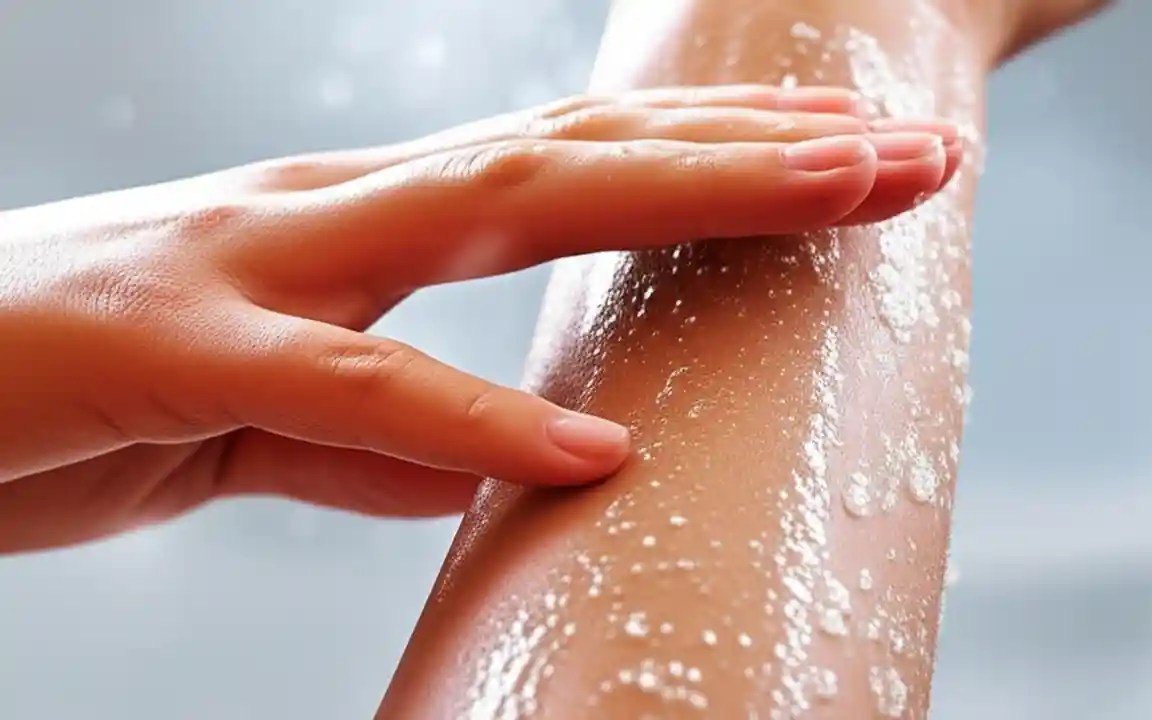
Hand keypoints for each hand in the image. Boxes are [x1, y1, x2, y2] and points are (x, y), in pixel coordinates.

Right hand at [0, 84, 959, 551]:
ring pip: (497, 207)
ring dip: (678, 198)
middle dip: (752, 146)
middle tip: (909, 150)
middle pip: (578, 152)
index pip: (571, 160)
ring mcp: (261, 264)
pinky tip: (594, 443)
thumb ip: (375, 435)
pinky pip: (350, 392)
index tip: (845, 153)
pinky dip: (472, 420)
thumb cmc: (81, 385)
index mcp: (359, 219)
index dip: (714, 151)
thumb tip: (494, 462)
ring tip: (838, 199)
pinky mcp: (182, 357)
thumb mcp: (261, 412)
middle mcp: (333, 208)